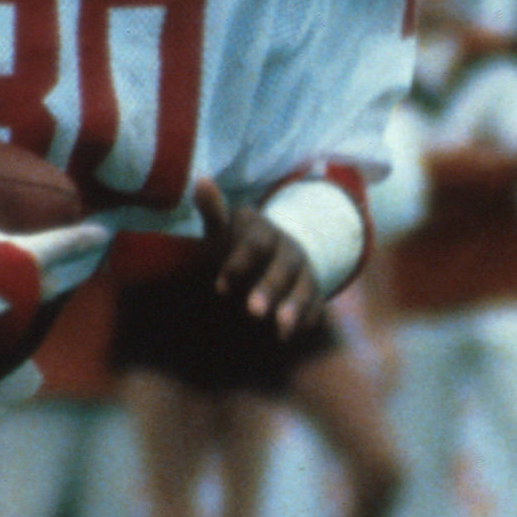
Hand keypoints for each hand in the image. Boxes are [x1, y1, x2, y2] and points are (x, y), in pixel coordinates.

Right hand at [0, 142, 109, 338]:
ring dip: (55, 291)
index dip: (89, 236)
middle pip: (69, 277)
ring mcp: (17, 317)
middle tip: (93, 259)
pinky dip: (27, 316)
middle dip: (81, 266)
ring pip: (47, 303)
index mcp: (27, 255)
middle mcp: (30, 288)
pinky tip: (25, 314)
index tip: (105, 232)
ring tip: (61, 284)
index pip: (69, 242)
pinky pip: (23, 326)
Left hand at [194, 176, 320, 340]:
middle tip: (253, 312)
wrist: (275, 254)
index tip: (219, 287)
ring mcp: (305, 272)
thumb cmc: (237, 244)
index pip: (256, 243)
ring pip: (305, 287)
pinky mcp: (313, 294)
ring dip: (294, 307)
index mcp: (265, 232)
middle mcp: (289, 250)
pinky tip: (291, 336)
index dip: (240, 263)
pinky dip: (307, 320)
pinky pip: (317, 307)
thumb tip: (199, 180)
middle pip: (284, 266)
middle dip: (270, 288)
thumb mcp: (224, 229)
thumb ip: (213, 211)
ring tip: (280, 329)